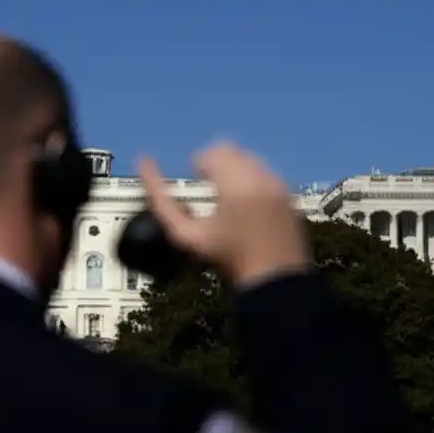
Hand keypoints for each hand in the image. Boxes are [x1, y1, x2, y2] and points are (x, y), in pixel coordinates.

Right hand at [138, 142, 310, 287]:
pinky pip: (267, 174)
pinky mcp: (290, 197)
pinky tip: (248, 206)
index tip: (195, 180)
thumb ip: (161, 200)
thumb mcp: (186, 235)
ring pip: (250, 159)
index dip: (198, 165)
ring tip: (228, 197)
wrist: (272, 282)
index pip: (212, 153)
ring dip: (235, 170)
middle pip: (232, 150)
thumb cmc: (226, 260)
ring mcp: (279, 187)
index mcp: (235, 186)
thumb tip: (143, 164)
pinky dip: (253, 181)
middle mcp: (261, 179)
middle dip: (216, 163)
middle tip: (208, 186)